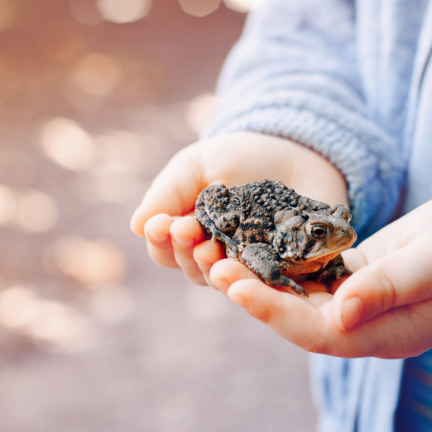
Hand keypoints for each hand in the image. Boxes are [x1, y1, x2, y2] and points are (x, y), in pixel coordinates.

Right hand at [130, 131, 347, 286]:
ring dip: (214, 267)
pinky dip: (256, 274)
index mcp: (188, 238)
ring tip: (209, 249)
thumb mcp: (196, 166)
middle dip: (185, 250)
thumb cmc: (237, 158)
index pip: (165, 250)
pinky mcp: (285, 268)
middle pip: (192, 269)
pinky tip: (249, 263)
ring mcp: (250, 267)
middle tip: (185, 229)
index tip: (160, 224)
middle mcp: (216, 259)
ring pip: (225, 280)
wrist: (294, 151)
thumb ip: (169, 192)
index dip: (160, 240)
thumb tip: (137, 226)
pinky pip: (268, 279)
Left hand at [209, 193, 431, 358]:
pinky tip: (249, 240)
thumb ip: (390, 287)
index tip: (237, 288)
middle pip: (297, 319)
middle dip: (254, 295)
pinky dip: (279, 261)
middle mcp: (364, 327)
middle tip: (213, 266)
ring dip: (260, 278)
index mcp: (386, 335)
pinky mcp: (351, 278)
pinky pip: (308, 276)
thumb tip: (340, 313)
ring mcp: (356, 305)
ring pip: (297, 298)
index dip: (275, 312)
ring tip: (220, 251)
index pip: (319, 333)